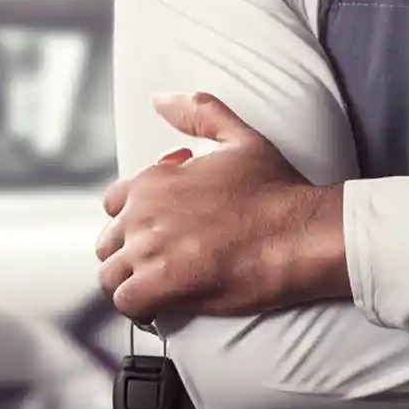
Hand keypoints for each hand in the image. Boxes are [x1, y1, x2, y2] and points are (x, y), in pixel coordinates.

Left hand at [95, 93, 350, 321]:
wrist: (299, 234)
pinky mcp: (160, 285)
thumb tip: (161, 100)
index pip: (115, 204)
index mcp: (154, 180)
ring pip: (111, 275)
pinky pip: (126, 303)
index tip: (165, 231)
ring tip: (160, 290)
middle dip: (132, 254)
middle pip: (110, 242)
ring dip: (131, 284)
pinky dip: (139, 308)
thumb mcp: (240, 138)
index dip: (138, 219)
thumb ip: (199, 113)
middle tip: (165, 264)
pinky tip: (161, 307)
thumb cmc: (277, 190)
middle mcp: (143, 213)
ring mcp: (148, 251)